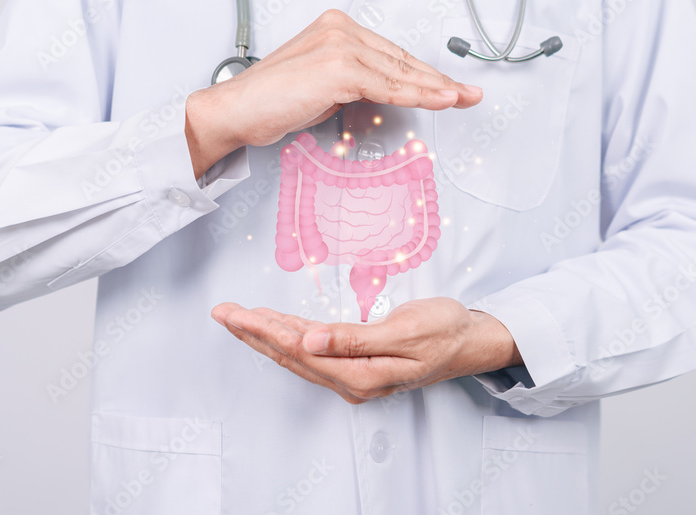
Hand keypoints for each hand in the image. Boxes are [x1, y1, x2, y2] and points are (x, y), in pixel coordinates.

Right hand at [185, 9, 483, 174]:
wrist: (236, 110)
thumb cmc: (270, 102)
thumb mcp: (322, 88)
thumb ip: (354, 83)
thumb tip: (385, 95)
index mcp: (336, 27)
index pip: (391, 53)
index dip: (423, 73)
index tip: (449, 87)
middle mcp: (341, 29)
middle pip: (401, 60)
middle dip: (438, 80)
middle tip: (469, 93)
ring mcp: (341, 45)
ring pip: (400, 73)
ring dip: (436, 89)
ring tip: (464, 99)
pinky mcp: (340, 68)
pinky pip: (389, 86)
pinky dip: (418, 95)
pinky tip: (441, 101)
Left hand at [210, 298, 522, 403]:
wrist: (473, 341)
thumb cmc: (446, 330)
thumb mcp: (405, 330)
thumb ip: (355, 339)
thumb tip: (310, 340)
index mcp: (362, 375)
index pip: (302, 351)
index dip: (267, 332)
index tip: (239, 315)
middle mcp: (352, 380)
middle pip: (292, 355)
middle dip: (254, 334)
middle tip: (222, 313)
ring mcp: (354, 374)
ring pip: (298, 353)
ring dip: (266, 335)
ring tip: (237, 317)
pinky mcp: (358, 363)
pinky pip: (314, 349)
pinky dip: (289, 334)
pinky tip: (274, 324)